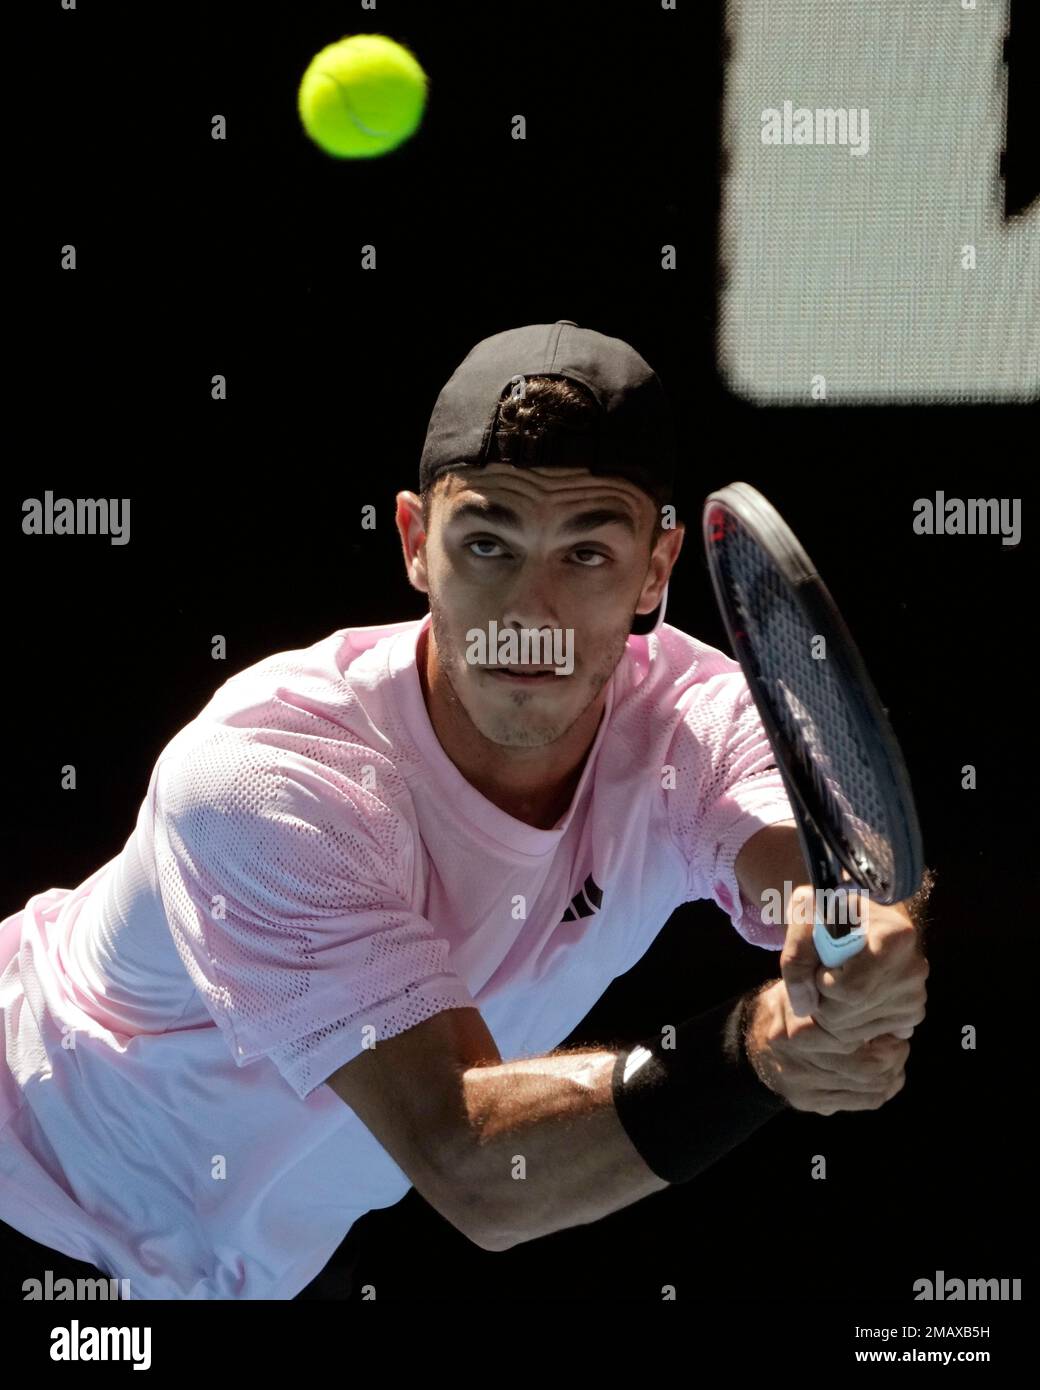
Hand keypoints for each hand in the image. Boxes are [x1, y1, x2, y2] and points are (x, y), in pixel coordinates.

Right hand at [745, 980, 910, 1115]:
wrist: (752, 1039)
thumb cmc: (787, 1006)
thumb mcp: (805, 987)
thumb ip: (836, 996)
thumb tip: (886, 1004)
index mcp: (796, 1030)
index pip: (855, 1038)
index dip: (882, 1030)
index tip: (891, 1021)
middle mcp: (798, 1063)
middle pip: (868, 1068)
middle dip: (894, 1055)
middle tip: (898, 1039)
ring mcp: (805, 1087)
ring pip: (870, 1088)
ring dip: (892, 1072)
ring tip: (895, 1055)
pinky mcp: (811, 1103)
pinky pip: (862, 1101)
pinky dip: (882, 1088)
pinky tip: (887, 1075)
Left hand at [780, 884, 928, 1041]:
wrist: (854, 910)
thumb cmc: (827, 906)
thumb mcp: (804, 914)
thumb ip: (796, 955)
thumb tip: (804, 1006)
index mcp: (896, 937)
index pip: (850, 989)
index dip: (823, 980)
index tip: (821, 961)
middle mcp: (914, 968)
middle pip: (848, 1012)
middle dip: (821, 999)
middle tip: (821, 971)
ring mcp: (915, 994)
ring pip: (854, 1028)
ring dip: (832, 1010)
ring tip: (835, 977)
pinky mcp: (911, 1013)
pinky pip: (867, 1033)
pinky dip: (850, 1020)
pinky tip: (850, 992)